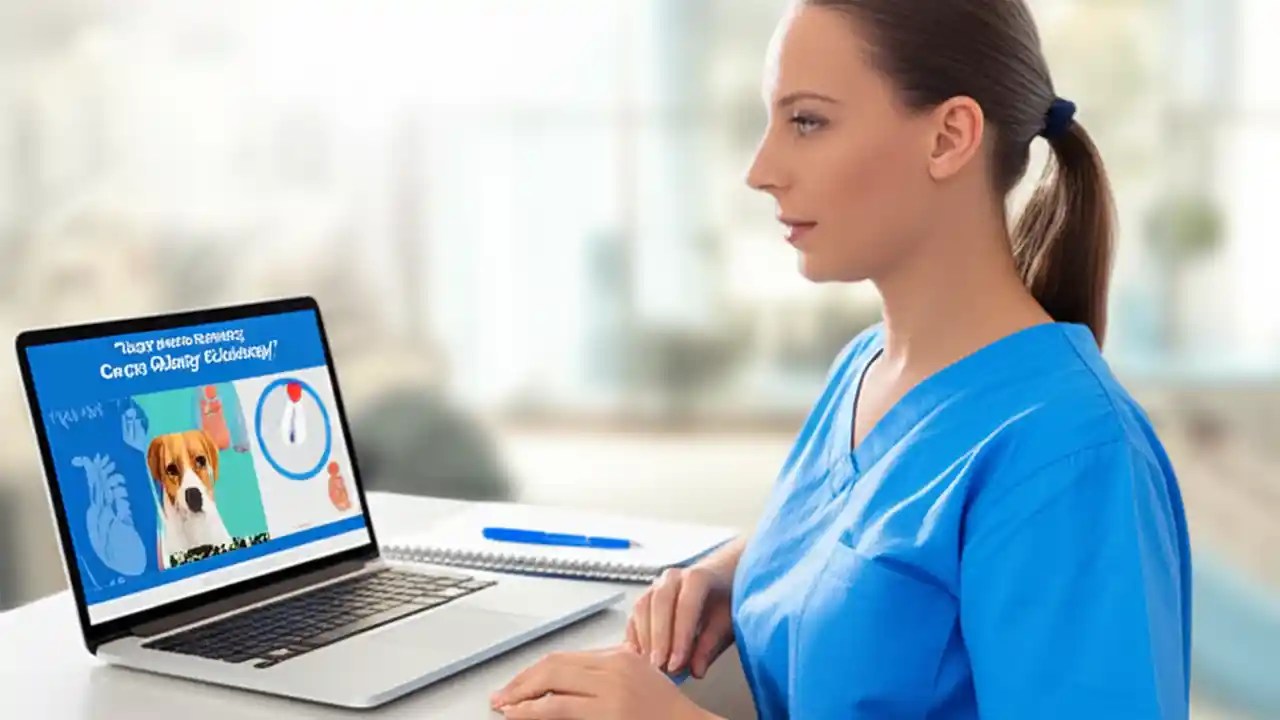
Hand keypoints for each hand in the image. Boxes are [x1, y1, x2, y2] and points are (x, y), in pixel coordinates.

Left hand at [490, 647, 713, 719]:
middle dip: (522, 680)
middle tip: (503, 694)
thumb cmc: (668, 716)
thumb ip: (607, 676)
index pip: (567, 658)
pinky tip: (519, 713)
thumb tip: (565, 683)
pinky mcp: (608, 712)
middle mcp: (615, 667)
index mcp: (622, 656)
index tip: (520, 683)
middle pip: (554, 664)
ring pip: (551, 681)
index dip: (536, 671)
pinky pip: (558, 706)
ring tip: (504, 705)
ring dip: (520, 694)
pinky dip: (531, 710)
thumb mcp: (638, 683)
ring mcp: (611, 689)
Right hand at [626, 564, 735, 678]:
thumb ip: (711, 645)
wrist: (718, 581)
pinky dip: (634, 637)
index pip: (686, 605)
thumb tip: (696, 670)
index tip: (677, 663)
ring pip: (642, 608)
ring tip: (649, 665)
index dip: (680, 636)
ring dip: (644, 638)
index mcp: (698, 577)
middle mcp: (674, 577)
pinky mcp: (645, 599)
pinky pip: (634, 616)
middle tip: (659, 666)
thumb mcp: (726, 622)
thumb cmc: (724, 601)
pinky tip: (638, 657)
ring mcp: (656, 585)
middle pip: (660, 603)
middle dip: (658, 637)